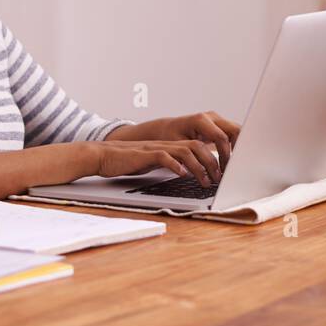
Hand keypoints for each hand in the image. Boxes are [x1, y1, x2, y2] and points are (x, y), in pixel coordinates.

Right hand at [73, 139, 225, 186]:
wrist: (103, 156)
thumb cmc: (128, 162)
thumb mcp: (154, 163)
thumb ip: (171, 165)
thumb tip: (189, 174)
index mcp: (170, 146)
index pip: (199, 145)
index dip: (213, 156)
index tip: (223, 171)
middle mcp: (167, 144)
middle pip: (197, 146)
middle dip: (212, 162)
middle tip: (219, 178)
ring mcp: (156, 148)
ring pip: (185, 151)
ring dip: (199, 166)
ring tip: (206, 181)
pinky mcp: (144, 154)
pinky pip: (164, 157)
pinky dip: (175, 165)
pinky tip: (182, 174)